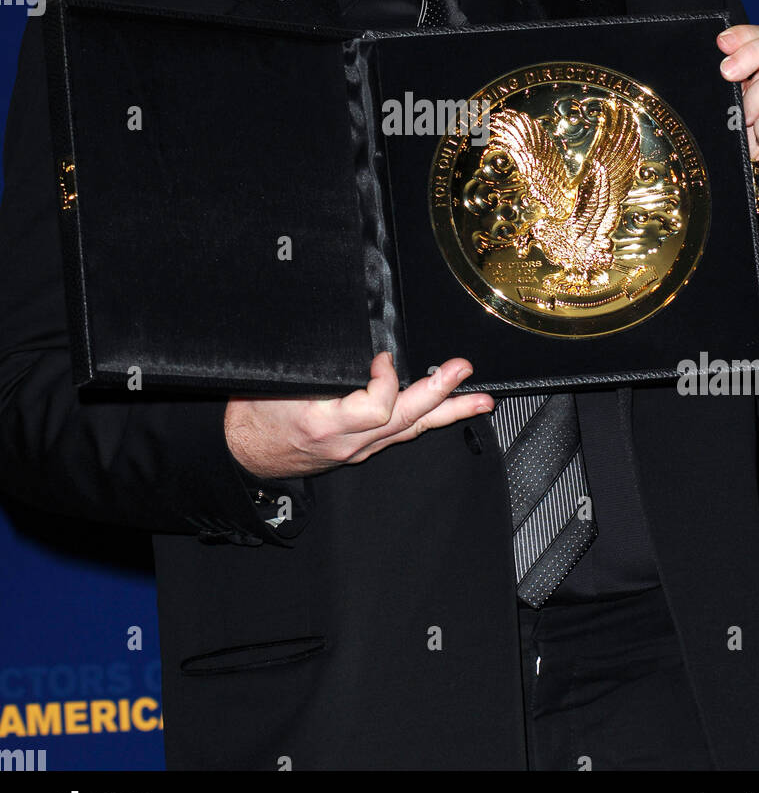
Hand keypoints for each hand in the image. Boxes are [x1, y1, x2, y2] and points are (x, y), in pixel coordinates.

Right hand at [224, 352, 493, 477]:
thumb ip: (311, 363)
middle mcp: (346, 442)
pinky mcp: (360, 449)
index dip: (386, 381)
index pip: (374, 408)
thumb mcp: (273, 382)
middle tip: (463, 370)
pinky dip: (427, 418)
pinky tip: (450, 410)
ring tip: (481, 399)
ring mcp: (357, 450)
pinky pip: (400, 434)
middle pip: (403, 420)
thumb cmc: (252, 414)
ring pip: (410, 430)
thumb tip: (351, 339)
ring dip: (448, 411)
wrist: (243, 453)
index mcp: (323, 424)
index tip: (384, 358)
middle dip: (439, 394)